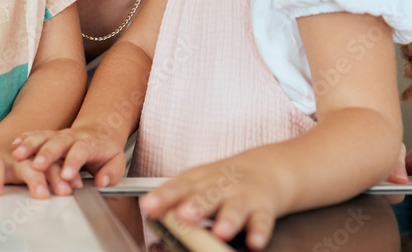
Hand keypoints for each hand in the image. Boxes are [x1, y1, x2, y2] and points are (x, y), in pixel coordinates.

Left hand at [0, 137, 76, 198]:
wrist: (11, 142)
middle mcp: (16, 158)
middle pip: (25, 168)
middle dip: (34, 180)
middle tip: (41, 195)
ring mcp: (32, 158)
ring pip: (46, 167)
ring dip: (55, 178)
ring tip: (64, 190)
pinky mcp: (47, 161)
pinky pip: (60, 167)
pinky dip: (69, 176)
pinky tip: (77, 185)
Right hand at [12, 126, 126, 190]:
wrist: (100, 130)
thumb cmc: (106, 150)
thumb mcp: (117, 161)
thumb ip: (111, 172)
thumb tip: (101, 181)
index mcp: (89, 144)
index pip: (81, 151)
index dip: (74, 163)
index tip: (67, 176)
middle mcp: (72, 137)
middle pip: (58, 142)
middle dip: (47, 154)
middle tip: (38, 166)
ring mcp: (59, 134)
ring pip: (43, 136)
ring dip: (30, 145)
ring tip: (18, 155)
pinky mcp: (49, 135)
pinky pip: (35, 134)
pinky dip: (24, 139)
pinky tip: (15, 145)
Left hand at [138, 157, 283, 249]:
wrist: (265, 169)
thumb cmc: (222, 181)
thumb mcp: (196, 183)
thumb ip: (172, 196)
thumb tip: (146, 206)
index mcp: (199, 181)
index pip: (179, 187)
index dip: (164, 196)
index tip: (150, 206)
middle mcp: (220, 187)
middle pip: (207, 195)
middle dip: (196, 205)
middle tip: (185, 215)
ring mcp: (242, 197)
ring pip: (235, 208)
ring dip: (228, 219)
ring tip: (221, 232)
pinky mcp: (262, 209)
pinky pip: (262, 220)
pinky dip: (259, 231)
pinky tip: (255, 241)